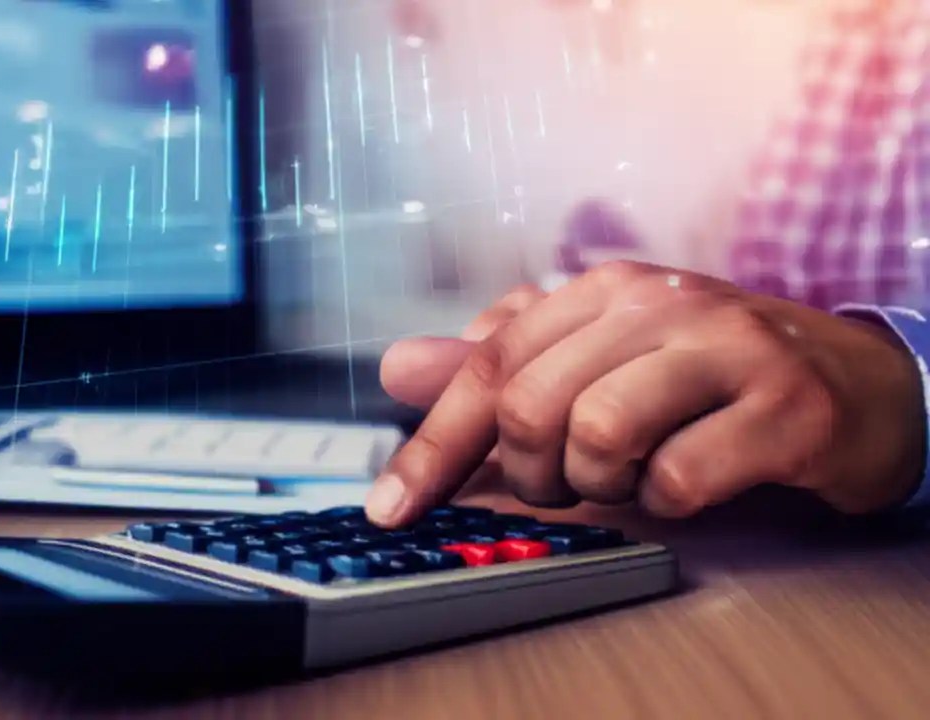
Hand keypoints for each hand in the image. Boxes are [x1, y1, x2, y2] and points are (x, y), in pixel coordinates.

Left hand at [367, 261, 927, 525]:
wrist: (858, 384)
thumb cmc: (711, 376)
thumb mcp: (598, 360)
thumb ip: (501, 365)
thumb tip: (396, 368)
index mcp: (601, 290)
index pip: (486, 366)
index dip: (432, 445)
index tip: (393, 509)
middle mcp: (658, 302)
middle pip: (529, 405)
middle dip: (533, 473)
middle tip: (572, 480)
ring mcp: (726, 348)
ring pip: (597, 433)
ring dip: (600, 484)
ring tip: (634, 475)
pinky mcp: (786, 405)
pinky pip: (680, 477)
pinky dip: (669, 502)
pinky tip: (690, 482)